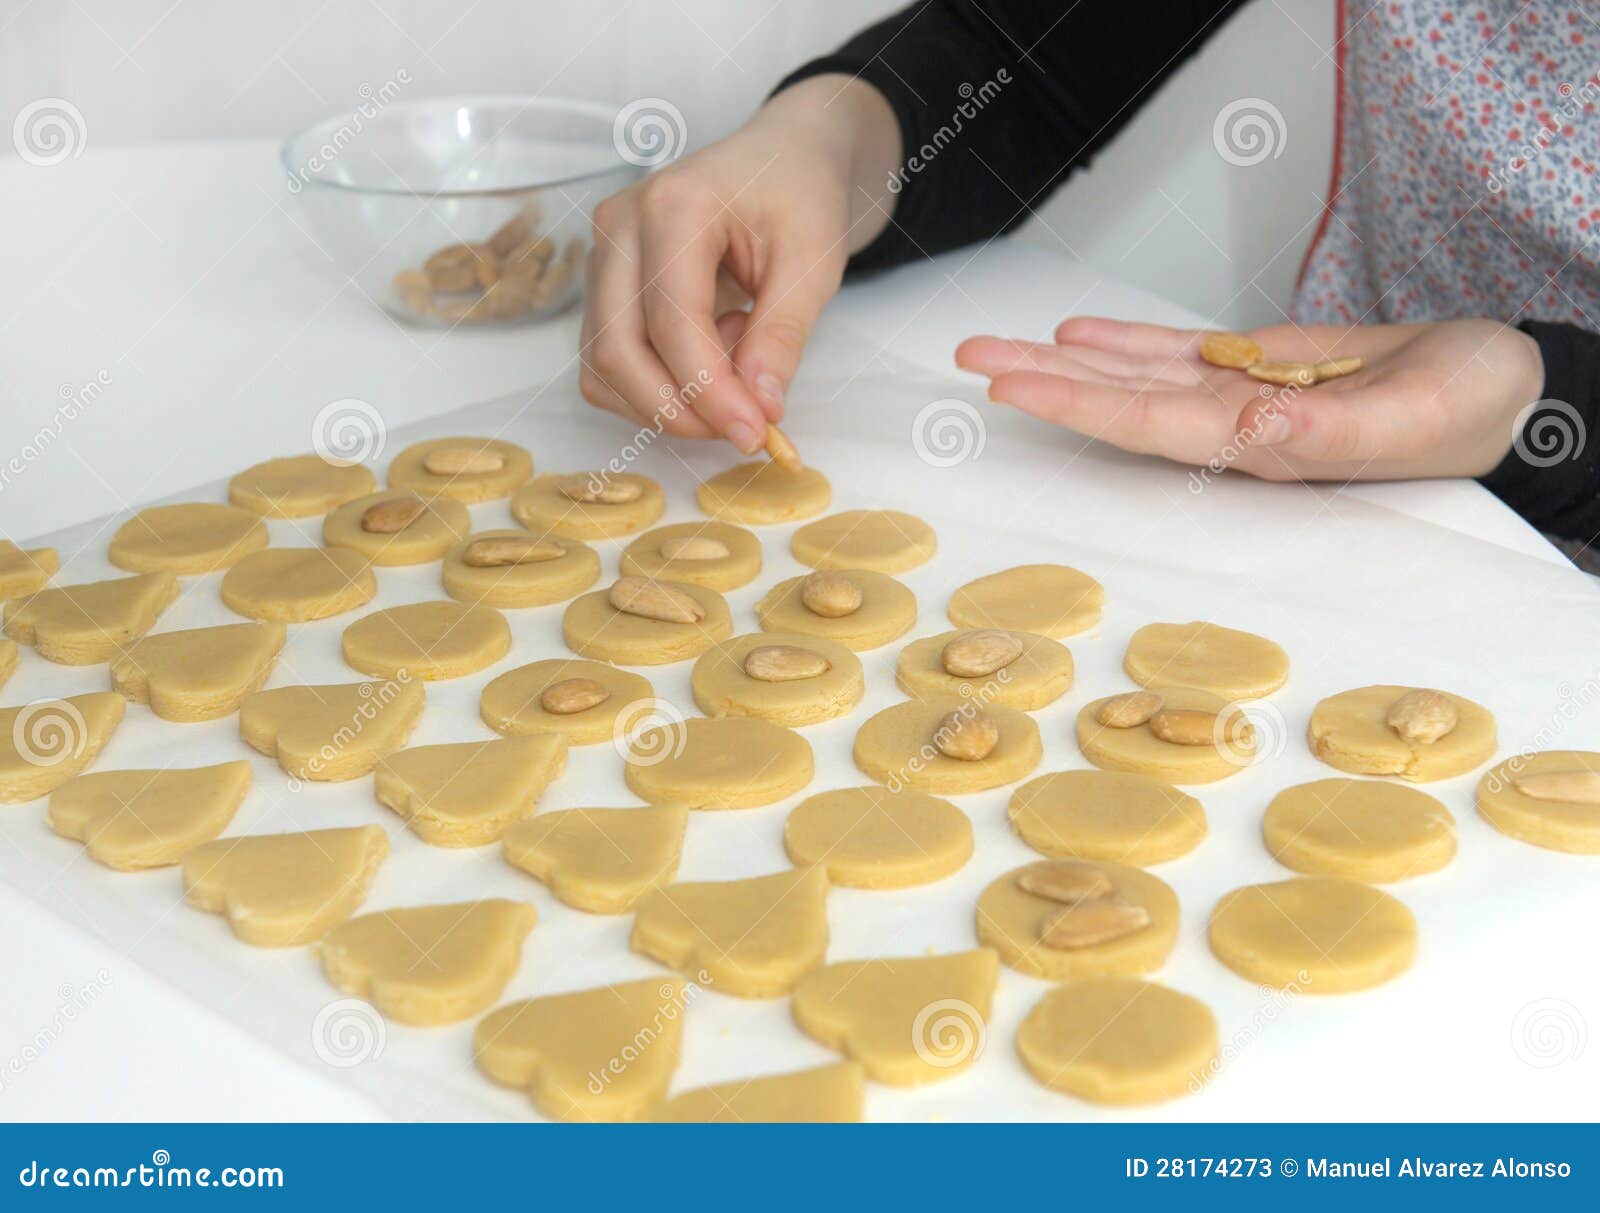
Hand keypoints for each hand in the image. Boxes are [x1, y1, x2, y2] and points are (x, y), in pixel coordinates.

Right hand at [579, 76, 899, 453]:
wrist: (781, 160)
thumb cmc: (799, 196)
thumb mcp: (814, 262)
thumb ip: (783, 336)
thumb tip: (758, 409)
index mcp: (674, 204)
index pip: (672, 322)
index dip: (710, 391)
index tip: (755, 432)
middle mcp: (619, 227)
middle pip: (617, 349)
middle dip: (679, 409)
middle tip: (743, 428)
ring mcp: (601, 256)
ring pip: (603, 366)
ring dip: (667, 401)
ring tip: (736, 362)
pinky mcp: (601, 286)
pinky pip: (606, 364)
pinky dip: (653, 388)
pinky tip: (708, 356)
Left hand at [956, 317, 1544, 480]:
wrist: (1504, 390)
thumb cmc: (1470, 411)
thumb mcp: (1413, 418)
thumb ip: (1332, 426)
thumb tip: (1253, 425)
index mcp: (1261, 445)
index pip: (1148, 426)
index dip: (1078, 407)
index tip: (1012, 389)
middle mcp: (1232, 426)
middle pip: (1118, 401)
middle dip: (1043, 381)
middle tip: (970, 358)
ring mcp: (1237, 394)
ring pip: (1134, 373)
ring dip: (1065, 360)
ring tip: (995, 345)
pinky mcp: (1256, 363)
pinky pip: (1176, 351)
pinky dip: (1125, 341)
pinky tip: (1075, 332)